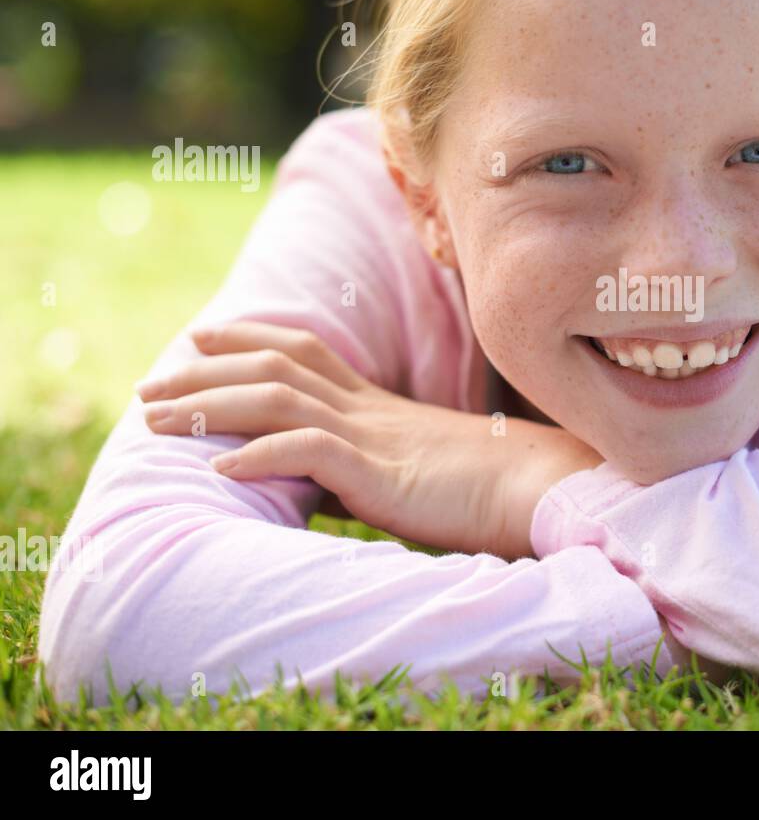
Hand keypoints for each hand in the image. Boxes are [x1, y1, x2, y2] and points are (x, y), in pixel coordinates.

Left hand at [136, 320, 601, 558]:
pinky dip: (258, 457)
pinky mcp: (381, 472)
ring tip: (158, 423)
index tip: (204, 337)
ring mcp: (373, 437)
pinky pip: (307, 453)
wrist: (541, 487)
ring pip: (276, 401)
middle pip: (276, 368)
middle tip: (151, 386)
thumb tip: (341, 484)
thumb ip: (380, 466)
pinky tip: (220, 473)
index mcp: (379, 406)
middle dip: (205, 372)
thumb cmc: (495, 486)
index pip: (306, 351)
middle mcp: (369, 411)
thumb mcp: (426, 469)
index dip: (251, 337)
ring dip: (210, 408)